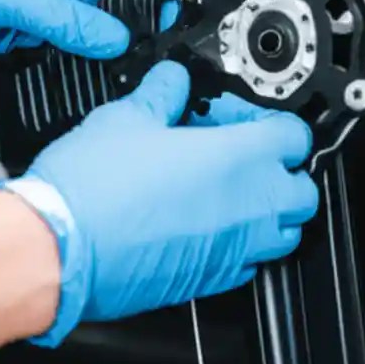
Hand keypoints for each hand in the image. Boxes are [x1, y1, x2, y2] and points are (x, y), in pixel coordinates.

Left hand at [0, 0, 203, 61]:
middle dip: (145, 3)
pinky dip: (90, 49)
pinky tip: (103, 63)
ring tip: (137, 52)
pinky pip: (76, 36)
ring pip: (100, 12)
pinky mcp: (34, 22)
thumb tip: (113, 38)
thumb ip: (66, 18)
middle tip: (168, 30)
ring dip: (116, 32)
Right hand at [0, 62, 318, 346]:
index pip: (296, 135)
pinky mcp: (211, 282)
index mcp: (239, 158)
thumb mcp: (125, 117)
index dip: (272, 122)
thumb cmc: (92, 188)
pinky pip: (248, 264)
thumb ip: (161, 94)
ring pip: (284, 233)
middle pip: (303, 189)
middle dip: (281, 171)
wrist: (61, 249)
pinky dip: (238, 246)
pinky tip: (201, 227)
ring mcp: (235, 249)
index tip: (239, 119)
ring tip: (224, 193)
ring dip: (267, 211)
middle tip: (239, 155)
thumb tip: (171, 81)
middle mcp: (250, 207)